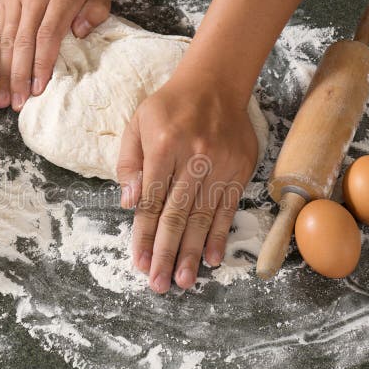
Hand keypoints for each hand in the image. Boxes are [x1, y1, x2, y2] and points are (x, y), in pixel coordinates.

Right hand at [0, 0, 110, 110]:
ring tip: (2, 99)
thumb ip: (96, 7)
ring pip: (7, 41)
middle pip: (24, 42)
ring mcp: (16, 0)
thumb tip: (79, 33)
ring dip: (4, 72)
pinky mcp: (4, 3)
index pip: (48, 33)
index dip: (41, 62)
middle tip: (18, 103)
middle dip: (19, 76)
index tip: (38, 87)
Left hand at [117, 74, 257, 292]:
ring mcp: (220, 165)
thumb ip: (129, 164)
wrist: (215, 84)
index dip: (144, 235)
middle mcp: (193, 158)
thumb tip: (129, 204)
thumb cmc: (169, 107)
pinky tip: (211, 259)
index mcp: (163, 146)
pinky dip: (218, 235)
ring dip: (192, 252)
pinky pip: (227, 208)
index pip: (152, 201)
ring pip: (203, 217)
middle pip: (177, 215)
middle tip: (159, 284)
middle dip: (167, 253)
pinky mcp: (239, 169)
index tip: (139, 262)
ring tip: (184, 281)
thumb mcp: (137, 124)